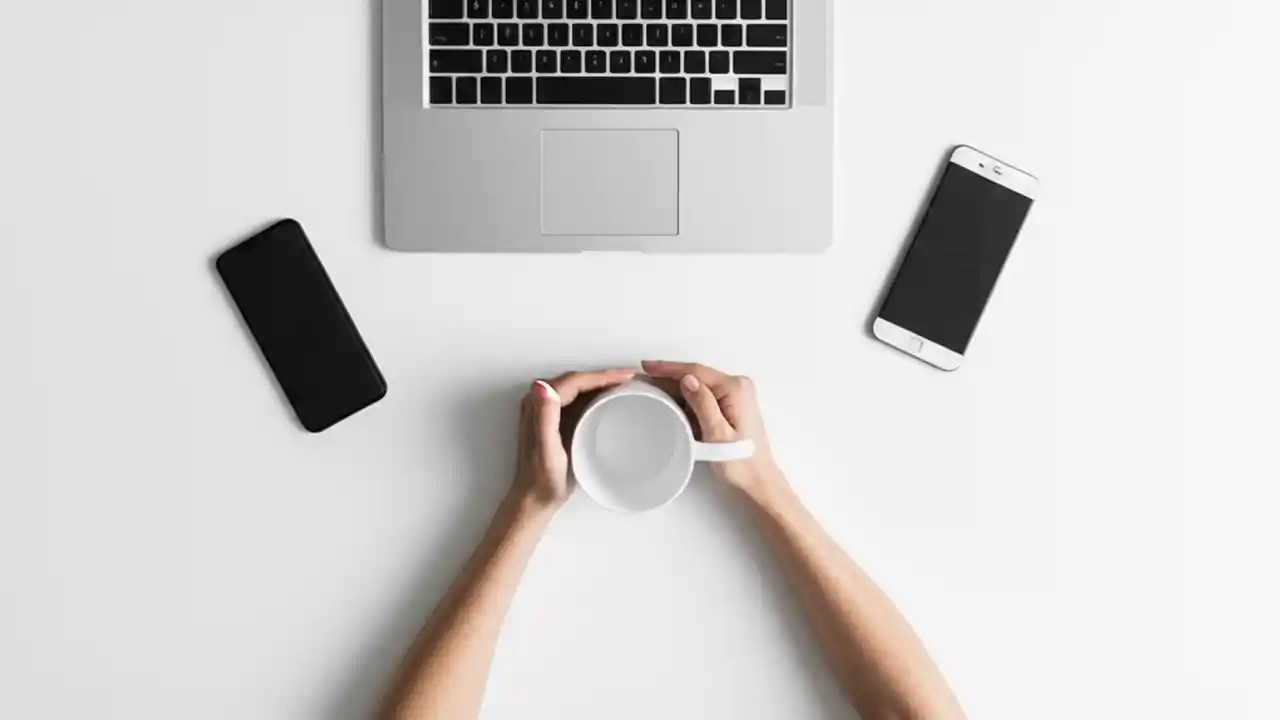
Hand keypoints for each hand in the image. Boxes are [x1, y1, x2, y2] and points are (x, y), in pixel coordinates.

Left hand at [513, 369, 635, 511]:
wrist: (535, 499)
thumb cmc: (542, 480)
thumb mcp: (546, 449)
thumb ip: (544, 416)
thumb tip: (542, 385)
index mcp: (537, 405)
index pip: (573, 381)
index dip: (600, 376)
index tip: (625, 377)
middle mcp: (539, 402)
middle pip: (575, 380)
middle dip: (603, 376)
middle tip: (630, 377)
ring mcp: (547, 411)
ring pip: (577, 387)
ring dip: (600, 383)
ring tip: (624, 384)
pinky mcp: (555, 421)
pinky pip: (577, 399)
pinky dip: (594, 395)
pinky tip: (609, 398)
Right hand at [642, 361, 785, 497]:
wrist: (759, 479)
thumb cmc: (742, 463)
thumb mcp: (717, 435)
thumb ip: (703, 404)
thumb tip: (687, 380)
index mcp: (735, 389)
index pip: (696, 371)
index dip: (668, 368)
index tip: (648, 366)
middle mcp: (737, 386)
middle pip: (696, 375)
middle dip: (669, 377)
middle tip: (644, 378)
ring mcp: (735, 394)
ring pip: (698, 385)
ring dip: (676, 389)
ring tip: (652, 390)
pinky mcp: (731, 404)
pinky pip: (704, 395)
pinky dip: (687, 399)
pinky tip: (671, 403)